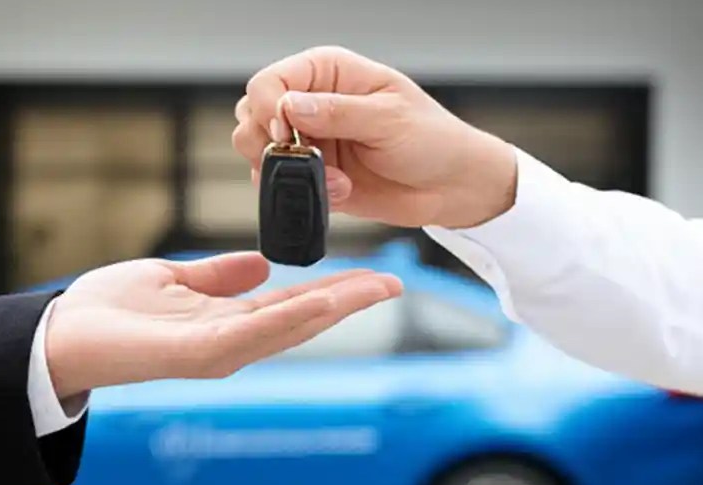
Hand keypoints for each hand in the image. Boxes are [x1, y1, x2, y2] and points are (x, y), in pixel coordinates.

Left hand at [43, 252, 401, 399]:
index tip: (376, 278)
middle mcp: (231, 344)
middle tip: (395, 283)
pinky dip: (287, 319)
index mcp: (228, 323)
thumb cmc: (108, 312)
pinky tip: (316, 303)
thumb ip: (217, 277)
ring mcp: (216, 353)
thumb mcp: (173, 280)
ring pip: (287, 328)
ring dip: (331, 309)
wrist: (60, 336)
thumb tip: (260, 264)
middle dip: (350, 303)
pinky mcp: (195, 355)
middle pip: (303, 319)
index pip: (293, 305)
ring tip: (371, 289)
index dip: (336, 292)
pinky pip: (250, 334)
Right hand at [235, 46, 517, 229]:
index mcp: (327, 72)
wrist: (451, 186)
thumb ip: (338, 113)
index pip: (270, 81)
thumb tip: (290, 106)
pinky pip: (280, 185)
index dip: (269, 108)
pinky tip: (339, 193)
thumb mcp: (389, 119)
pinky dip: (299, 194)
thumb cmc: (432, 139)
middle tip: (305, 161)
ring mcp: (309, 141)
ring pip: (257, 151)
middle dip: (267, 144)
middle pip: (251, 114)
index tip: (286, 133)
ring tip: (333, 180)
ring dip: (286, 173)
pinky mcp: (312, 176)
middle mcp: (311, 103)